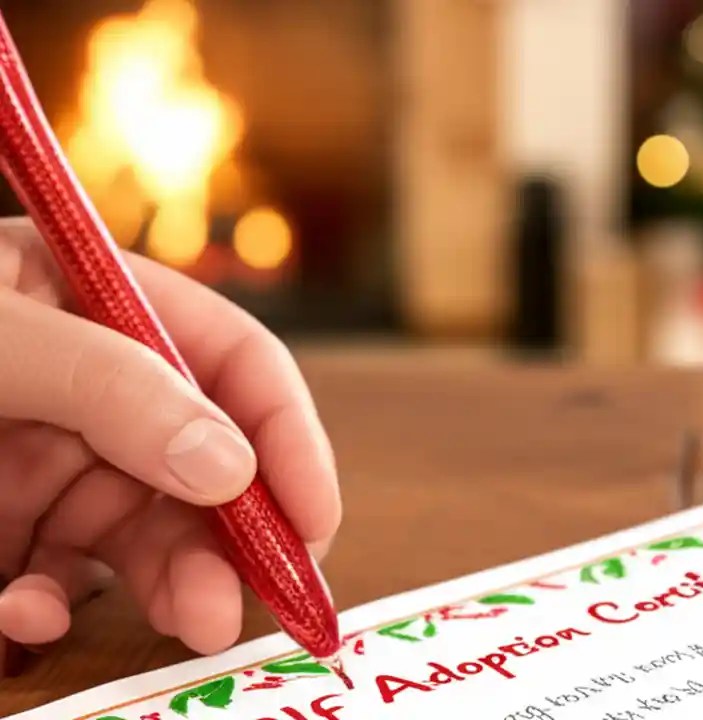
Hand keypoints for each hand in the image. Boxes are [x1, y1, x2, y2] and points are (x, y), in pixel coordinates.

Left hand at [0, 218, 339, 657]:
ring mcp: (45, 461)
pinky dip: (56, 607)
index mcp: (98, 305)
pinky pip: (62, 577)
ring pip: (147, 531)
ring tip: (188, 626)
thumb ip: (116, 388)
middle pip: (206, 461)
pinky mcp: (5, 531)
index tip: (313, 517)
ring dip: (170, 582)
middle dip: (235, 532)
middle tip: (251, 603)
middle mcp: (88, 385)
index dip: (286, 435)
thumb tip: (234, 470)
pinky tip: (27, 615)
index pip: (234, 361)